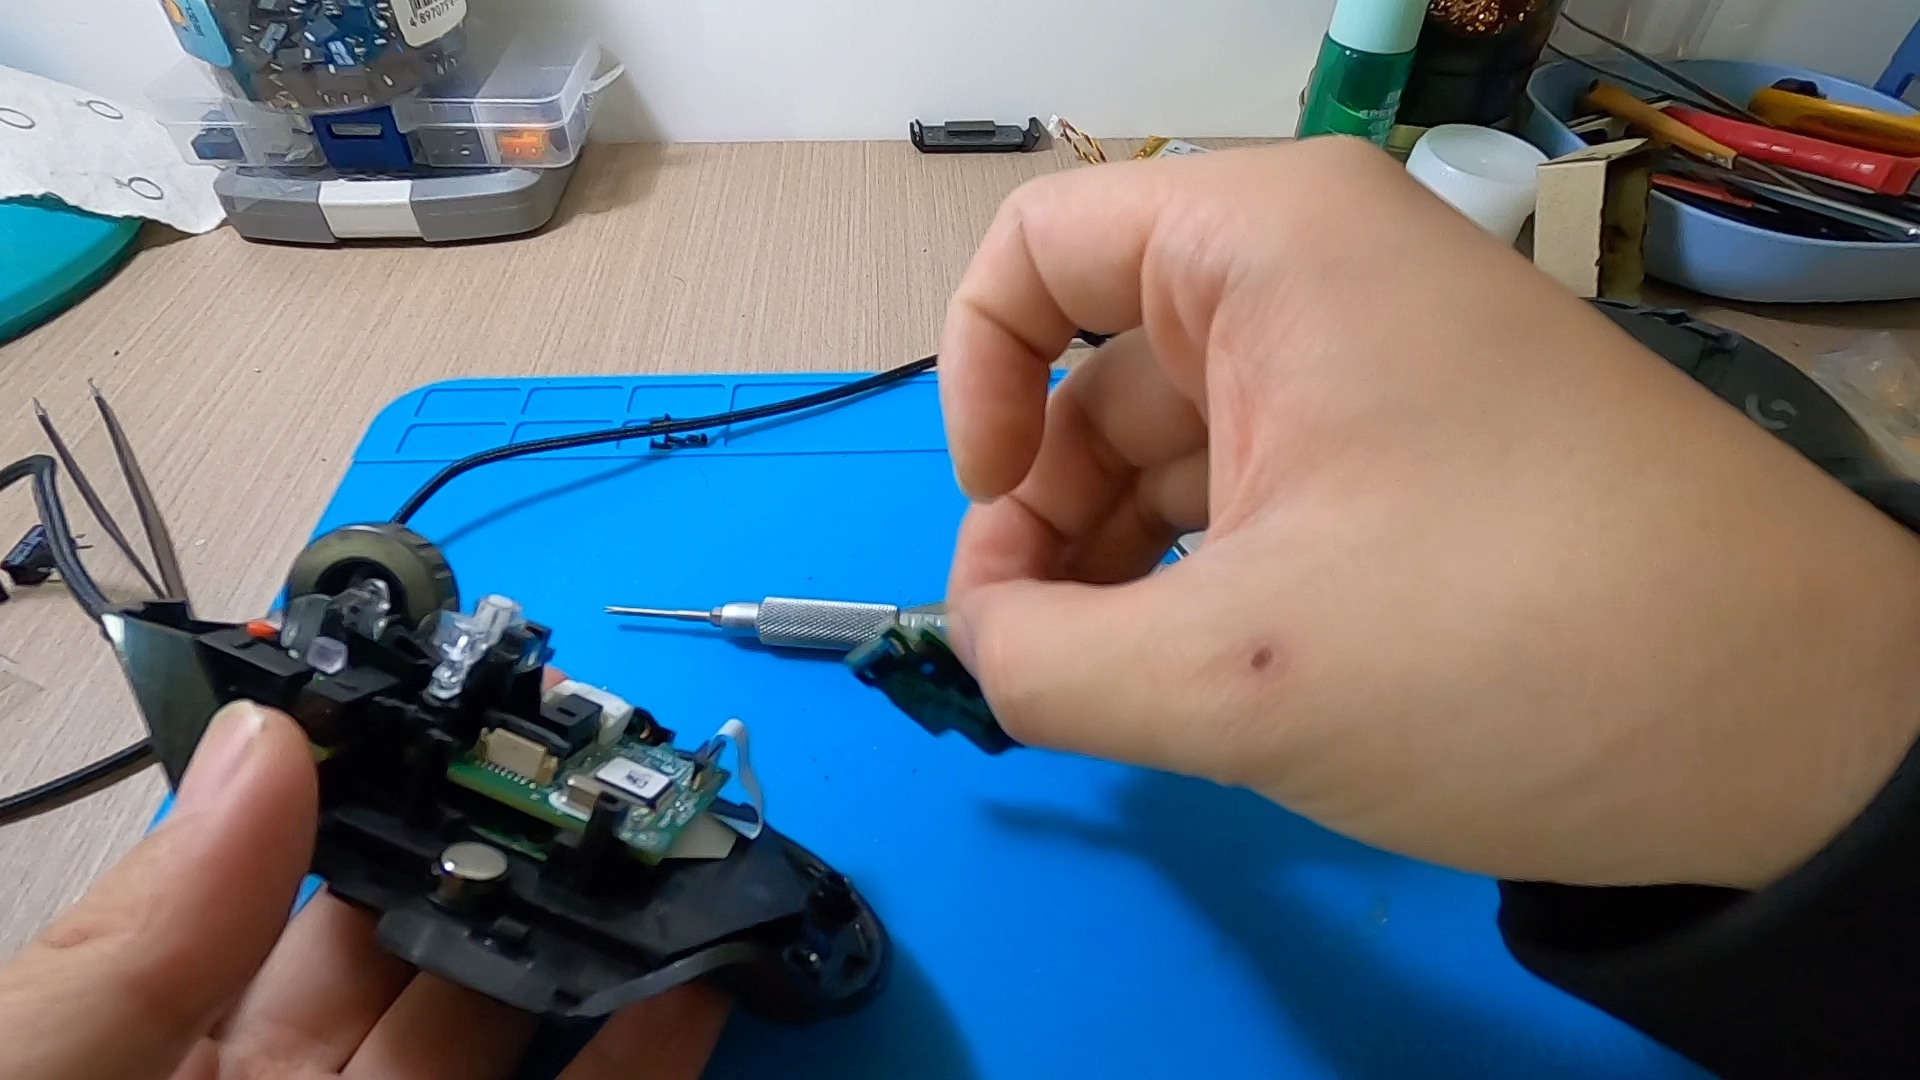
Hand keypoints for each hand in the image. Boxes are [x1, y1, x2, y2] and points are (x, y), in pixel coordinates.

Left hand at [0, 697, 726, 1079]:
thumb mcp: (41, 1072)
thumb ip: (140, 937)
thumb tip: (266, 741)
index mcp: (152, 1036)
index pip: (282, 878)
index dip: (373, 784)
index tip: (457, 706)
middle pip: (419, 946)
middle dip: (512, 854)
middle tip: (600, 780)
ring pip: (506, 1032)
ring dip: (602, 948)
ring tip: (676, 866)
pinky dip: (640, 1068)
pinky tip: (693, 996)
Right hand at [937, 139, 1919, 890]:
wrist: (1804, 725)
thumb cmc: (1504, 647)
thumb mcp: (1238, 675)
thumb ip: (1043, 663)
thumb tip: (977, 643)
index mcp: (1269, 245)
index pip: (1035, 249)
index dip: (971, 382)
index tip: (992, 527)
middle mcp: (1324, 275)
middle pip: (1098, 366)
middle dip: (1046, 515)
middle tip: (1047, 662)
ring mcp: (1385, 367)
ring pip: (1180, 444)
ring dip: (1121, 564)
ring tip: (1127, 692)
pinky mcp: (1430, 455)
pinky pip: (1264, 489)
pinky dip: (1207, 577)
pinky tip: (1211, 677)